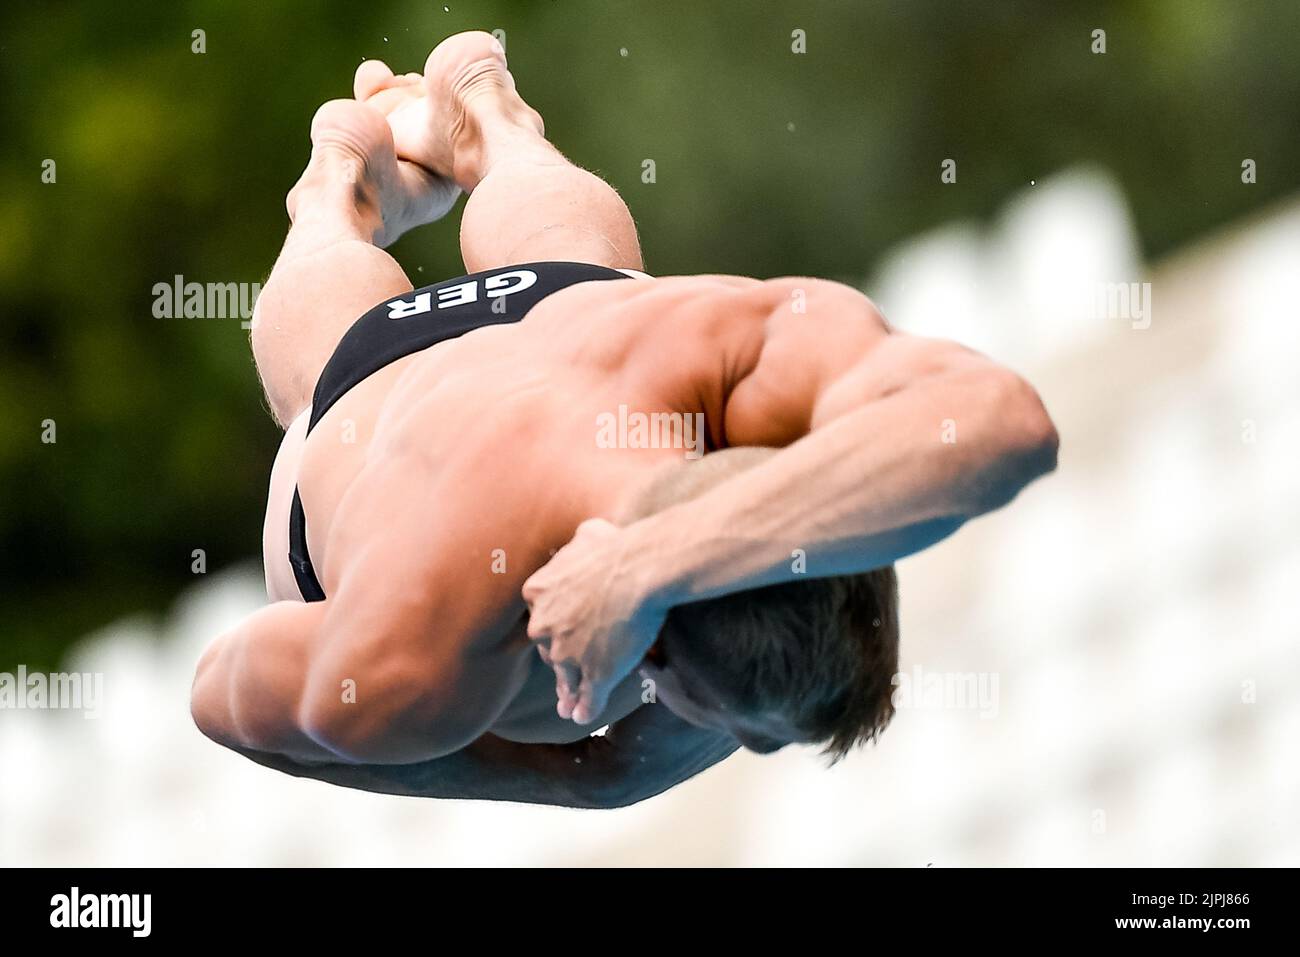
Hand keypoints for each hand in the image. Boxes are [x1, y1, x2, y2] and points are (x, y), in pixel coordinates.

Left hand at [522, 519, 665, 724]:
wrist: (640, 569)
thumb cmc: (617, 547)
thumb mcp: (589, 534)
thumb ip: (579, 544)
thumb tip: (585, 538)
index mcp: (536, 593)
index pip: (541, 615)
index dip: (554, 625)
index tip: (560, 631)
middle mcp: (544, 626)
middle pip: (549, 648)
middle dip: (560, 658)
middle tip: (567, 671)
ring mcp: (567, 653)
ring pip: (565, 677)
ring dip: (568, 692)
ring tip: (568, 707)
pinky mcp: (594, 674)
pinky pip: (586, 697)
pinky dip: (584, 708)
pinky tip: (581, 716)